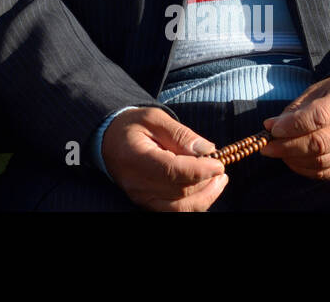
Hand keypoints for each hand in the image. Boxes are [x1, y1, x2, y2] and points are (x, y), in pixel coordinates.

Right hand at [101, 107, 226, 210]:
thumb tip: (207, 149)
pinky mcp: (148, 204)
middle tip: (220, 166)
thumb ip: (180, 133)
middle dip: (206, 181)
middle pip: (179, 191)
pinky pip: (176, 211)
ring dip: (205, 195)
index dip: (199, 170)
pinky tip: (206, 189)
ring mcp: (142, 198)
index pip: (171, 171)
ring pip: (181, 207)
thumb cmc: (132, 126)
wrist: (109, 141)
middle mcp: (137, 184)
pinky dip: (195, 203)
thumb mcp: (154, 118)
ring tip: (218, 179)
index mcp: (136, 158)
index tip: (218, 163)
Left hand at [261, 74, 329, 179]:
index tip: (272, 129)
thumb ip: (294, 110)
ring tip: (276, 152)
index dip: (293, 125)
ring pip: (322, 161)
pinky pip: (327, 173)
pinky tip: (291, 160)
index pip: (319, 117)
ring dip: (294, 159)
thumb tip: (270, 127)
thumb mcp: (316, 91)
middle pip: (320, 143)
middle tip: (266, 146)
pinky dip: (305, 169)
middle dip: (288, 147)